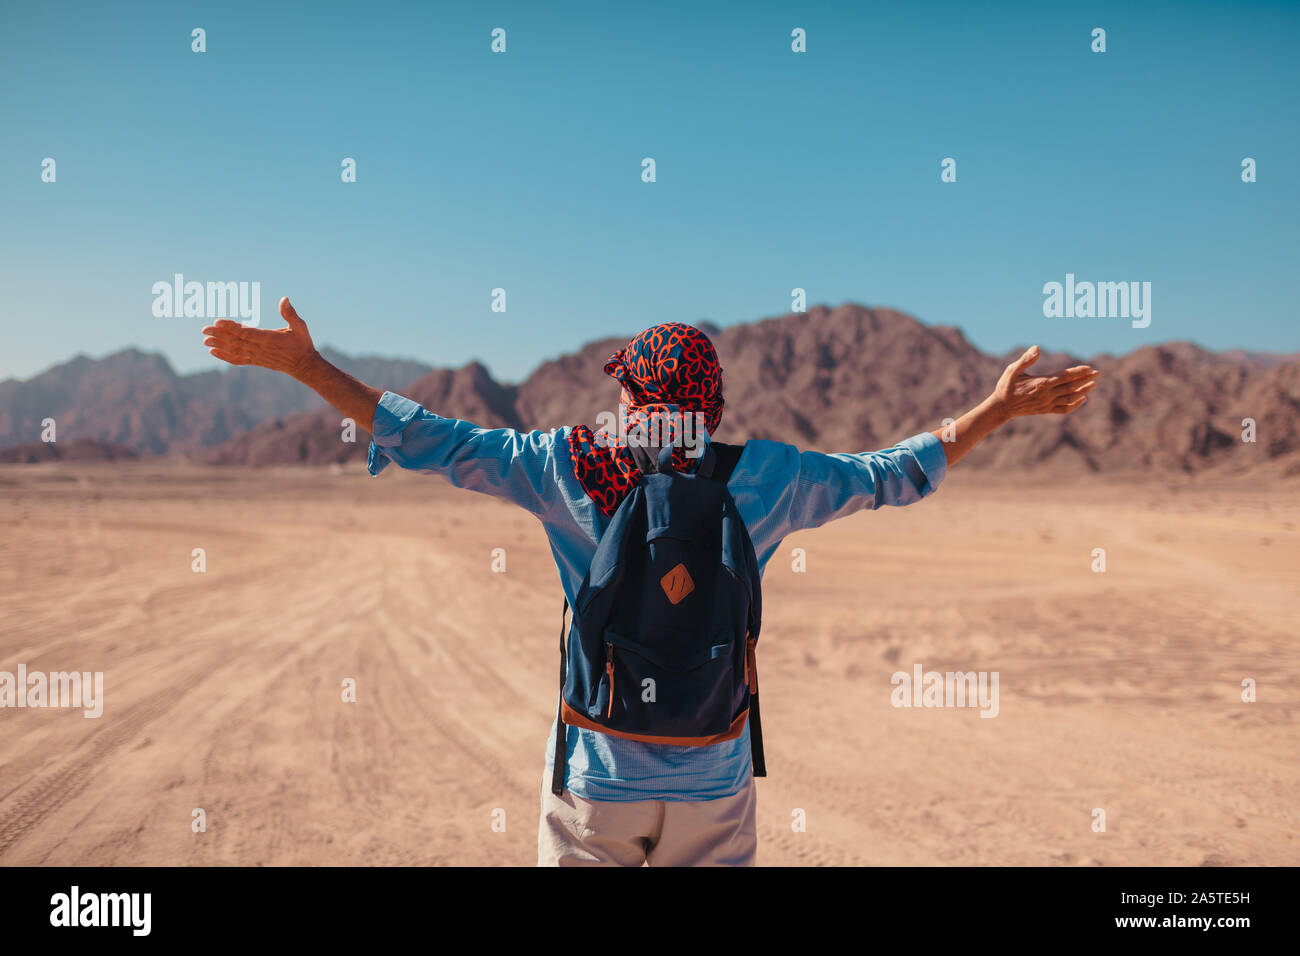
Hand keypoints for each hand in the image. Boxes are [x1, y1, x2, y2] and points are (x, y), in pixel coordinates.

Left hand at [202, 296, 318, 377]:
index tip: (217, 322)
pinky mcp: (255, 361)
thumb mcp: (300, 327)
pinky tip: (213, 352)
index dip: (231, 328)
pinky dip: (225, 356)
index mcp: (269, 339)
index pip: (247, 333)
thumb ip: (290, 314)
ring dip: (219, 345)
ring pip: (235, 350)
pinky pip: (237, 359)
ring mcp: (257, 356)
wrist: (304, 365)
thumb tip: (284, 299)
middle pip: (236, 341)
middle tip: (204, 330)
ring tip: (205, 340)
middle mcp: (260, 349)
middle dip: (219, 335)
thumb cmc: (302, 343)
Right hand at [992, 346, 1099, 419]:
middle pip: (1071, 386)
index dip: (1079, 372)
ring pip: (1070, 398)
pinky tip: (1082, 399)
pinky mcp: (1045, 410)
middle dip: (1086, 379)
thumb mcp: (1012, 370)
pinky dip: (1075, 405)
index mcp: (1041, 383)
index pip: (1065, 376)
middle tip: (1098, 374)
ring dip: (1083, 391)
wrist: (1001, 407)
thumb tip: (1037, 348)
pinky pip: (1064, 409)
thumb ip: (1025, 359)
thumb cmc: (1006, 386)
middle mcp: (1047, 394)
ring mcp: (1047, 404)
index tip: (1090, 368)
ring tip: (1093, 385)